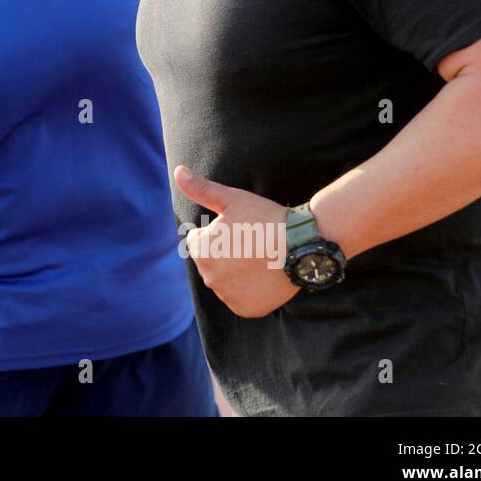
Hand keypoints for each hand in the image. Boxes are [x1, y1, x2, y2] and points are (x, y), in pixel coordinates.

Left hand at [175, 165, 299, 317]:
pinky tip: (263, 274)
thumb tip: (178, 171)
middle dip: (225, 252)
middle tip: (251, 241)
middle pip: (211, 261)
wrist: (302, 245)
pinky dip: (249, 289)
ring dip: (236, 271)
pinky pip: (240, 298)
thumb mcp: (231, 199)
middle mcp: (209, 278)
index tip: (240, 227)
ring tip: (259, 257)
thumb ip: (201, 189)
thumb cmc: (265, 218)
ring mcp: (228, 296)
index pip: (199, 240)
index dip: (219, 231)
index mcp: (200, 251)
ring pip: (226, 280)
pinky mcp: (246, 309)